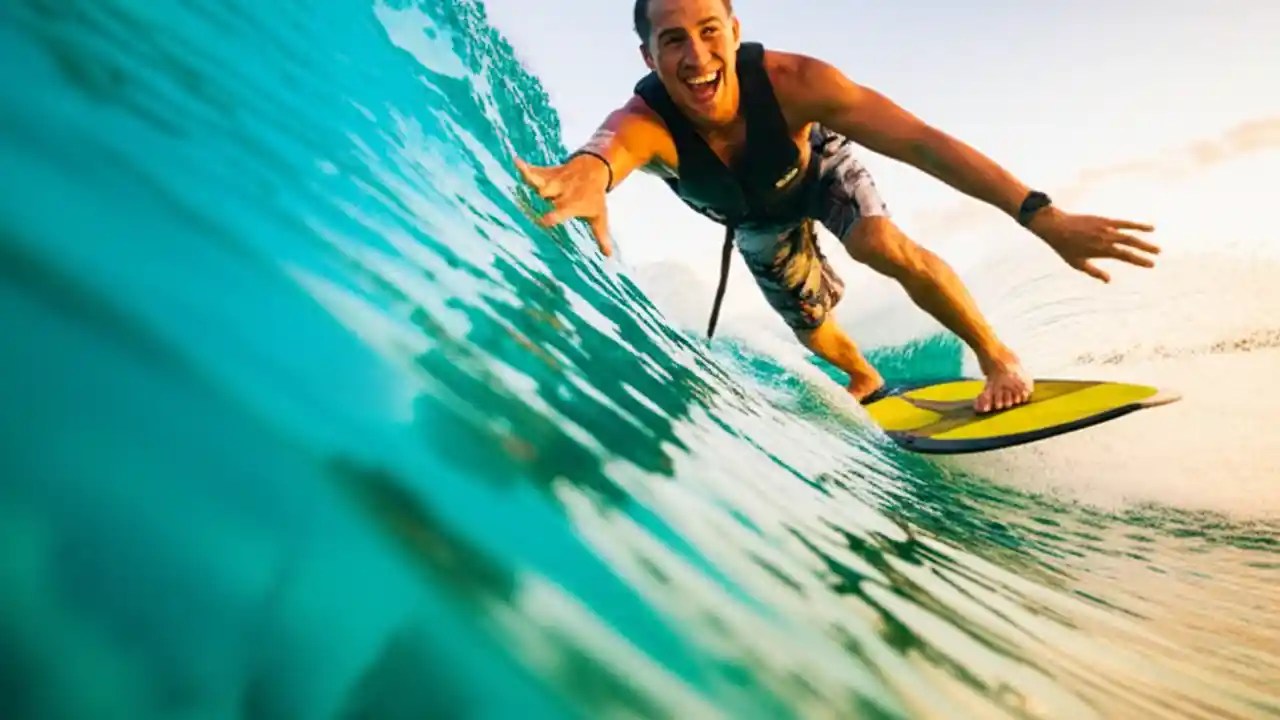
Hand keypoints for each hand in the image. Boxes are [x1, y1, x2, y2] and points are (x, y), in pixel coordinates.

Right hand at [514, 154, 613, 255]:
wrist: (594, 169)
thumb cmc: (594, 198)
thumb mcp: (600, 216)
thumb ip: (601, 236)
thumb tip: (608, 255)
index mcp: (573, 203)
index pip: (562, 211)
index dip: (553, 216)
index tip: (543, 221)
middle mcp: (562, 191)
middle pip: (548, 192)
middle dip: (541, 194)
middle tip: (525, 202)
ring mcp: (554, 180)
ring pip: (540, 179)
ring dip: (530, 177)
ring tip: (520, 172)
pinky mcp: (548, 173)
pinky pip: (535, 170)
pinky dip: (525, 167)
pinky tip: (516, 161)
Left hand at [1028, 208, 1159, 282]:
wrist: (1057, 227)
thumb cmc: (1065, 247)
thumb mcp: (1077, 263)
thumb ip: (1094, 272)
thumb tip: (1109, 280)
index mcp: (1101, 251)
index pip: (1125, 256)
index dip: (1139, 260)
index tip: (1151, 264)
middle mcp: (1106, 239)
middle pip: (1131, 245)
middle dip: (1145, 250)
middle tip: (1157, 255)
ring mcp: (1106, 228)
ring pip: (1130, 234)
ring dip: (1144, 240)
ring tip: (1156, 246)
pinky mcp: (1105, 220)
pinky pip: (1124, 223)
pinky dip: (1137, 225)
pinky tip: (1149, 228)